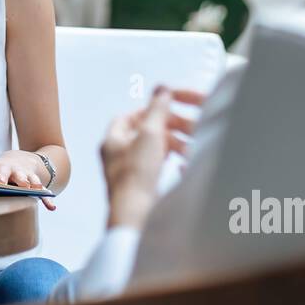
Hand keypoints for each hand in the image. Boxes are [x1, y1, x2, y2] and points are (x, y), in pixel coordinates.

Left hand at [0, 150, 57, 210]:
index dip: (0, 178)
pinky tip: (51, 208)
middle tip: (23, 185)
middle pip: (19, 175)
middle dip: (21, 180)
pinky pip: (43, 192)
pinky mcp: (36, 185)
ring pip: (33, 182)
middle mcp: (16, 172)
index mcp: (1, 168)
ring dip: (36, 187)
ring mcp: (28, 178)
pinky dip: (47, 200)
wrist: (20, 159)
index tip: (0, 184)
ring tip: (38, 192)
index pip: (0, 172)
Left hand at [100, 86, 203, 228]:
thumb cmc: (137, 174)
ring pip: (153, 151)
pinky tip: (183, 165)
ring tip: (192, 149)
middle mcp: (116, 156)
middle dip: (170, 129)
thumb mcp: (150, 133)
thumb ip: (157, 109)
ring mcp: (128, 173)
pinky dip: (172, 163)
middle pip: (145, 133)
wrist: (137, 216)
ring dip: (175, 146)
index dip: (149, 110)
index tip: (169, 108)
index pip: (128, 117)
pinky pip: (158, 169)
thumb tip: (162, 88)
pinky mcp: (141, 188)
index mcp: (112, 140)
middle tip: (192, 128)